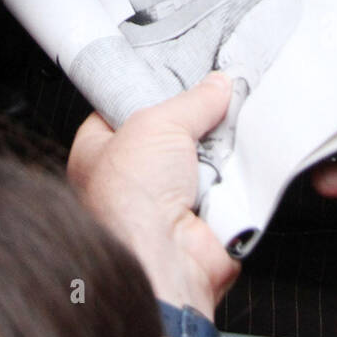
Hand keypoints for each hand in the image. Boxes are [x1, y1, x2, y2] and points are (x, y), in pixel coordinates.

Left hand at [69, 73, 239, 318]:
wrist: (163, 259)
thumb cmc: (129, 202)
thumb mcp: (156, 123)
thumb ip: (191, 101)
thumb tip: (216, 86)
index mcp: (99, 153)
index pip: (125, 110)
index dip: (150, 92)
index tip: (177, 77)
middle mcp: (131, 180)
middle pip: (172, 133)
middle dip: (193, 122)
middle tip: (210, 103)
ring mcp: (168, 201)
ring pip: (204, 158)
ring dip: (218, 150)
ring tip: (224, 137)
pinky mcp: (204, 218)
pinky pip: (228, 184)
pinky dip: (236, 176)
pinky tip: (237, 166)